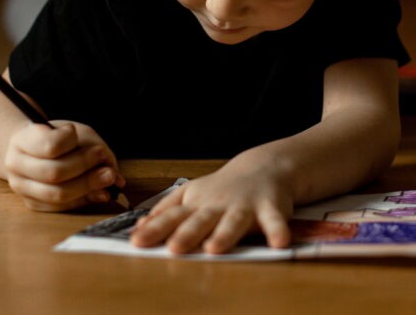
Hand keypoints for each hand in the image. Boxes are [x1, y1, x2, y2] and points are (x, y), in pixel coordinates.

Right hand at [3, 120, 123, 211]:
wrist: (30, 149)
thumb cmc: (55, 137)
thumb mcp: (75, 133)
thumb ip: (95, 149)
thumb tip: (116, 179)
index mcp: (22, 140)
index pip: (49, 145)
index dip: (69, 140)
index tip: (75, 133)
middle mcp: (16, 165)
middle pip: (55, 173)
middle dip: (86, 168)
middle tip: (106, 162)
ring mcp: (21, 188)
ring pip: (58, 194)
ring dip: (88, 187)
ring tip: (109, 178)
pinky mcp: (32, 204)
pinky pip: (61, 207)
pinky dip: (84, 200)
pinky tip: (100, 192)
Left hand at [130, 161, 292, 254]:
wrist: (263, 168)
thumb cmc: (224, 188)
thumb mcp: (191, 194)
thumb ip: (167, 211)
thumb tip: (139, 227)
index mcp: (197, 203)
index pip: (172, 216)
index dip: (155, 228)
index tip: (137, 241)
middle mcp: (218, 204)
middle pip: (200, 219)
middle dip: (187, 233)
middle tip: (174, 248)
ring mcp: (244, 205)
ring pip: (233, 221)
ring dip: (224, 234)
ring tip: (214, 248)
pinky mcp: (270, 208)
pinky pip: (274, 221)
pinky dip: (277, 231)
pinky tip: (278, 243)